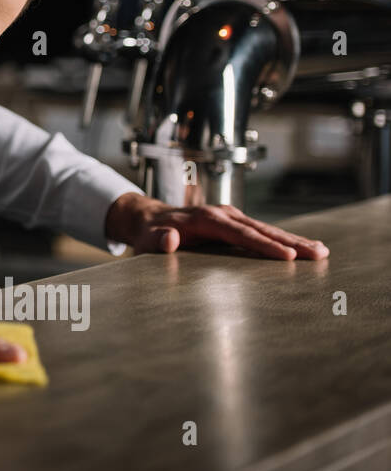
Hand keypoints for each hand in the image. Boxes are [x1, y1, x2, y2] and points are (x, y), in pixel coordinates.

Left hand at [105, 192, 329, 260]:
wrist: (149, 218)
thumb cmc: (150, 233)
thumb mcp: (149, 239)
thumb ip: (159, 241)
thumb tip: (169, 240)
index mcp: (207, 219)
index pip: (241, 234)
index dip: (265, 245)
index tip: (288, 256)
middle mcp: (223, 214)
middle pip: (262, 229)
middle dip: (292, 242)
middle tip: (320, 254)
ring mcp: (230, 217)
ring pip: (266, 229)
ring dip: (294, 240)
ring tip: (321, 251)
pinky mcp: (234, 222)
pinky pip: (261, 232)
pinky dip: (283, 239)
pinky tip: (302, 249)